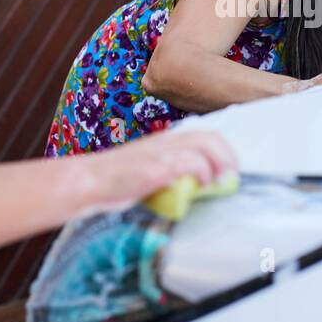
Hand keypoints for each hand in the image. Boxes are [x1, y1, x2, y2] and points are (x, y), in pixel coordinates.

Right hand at [80, 129, 236, 215]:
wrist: (90, 181)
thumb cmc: (119, 179)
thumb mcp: (152, 169)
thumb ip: (175, 172)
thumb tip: (203, 186)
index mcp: (167, 141)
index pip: (205, 135)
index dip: (224, 151)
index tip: (231, 169)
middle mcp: (166, 142)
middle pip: (210, 137)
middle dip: (228, 156)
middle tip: (231, 176)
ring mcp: (160, 153)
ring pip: (203, 145)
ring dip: (218, 163)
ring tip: (219, 181)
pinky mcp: (155, 167)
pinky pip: (187, 163)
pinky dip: (201, 172)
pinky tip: (201, 185)